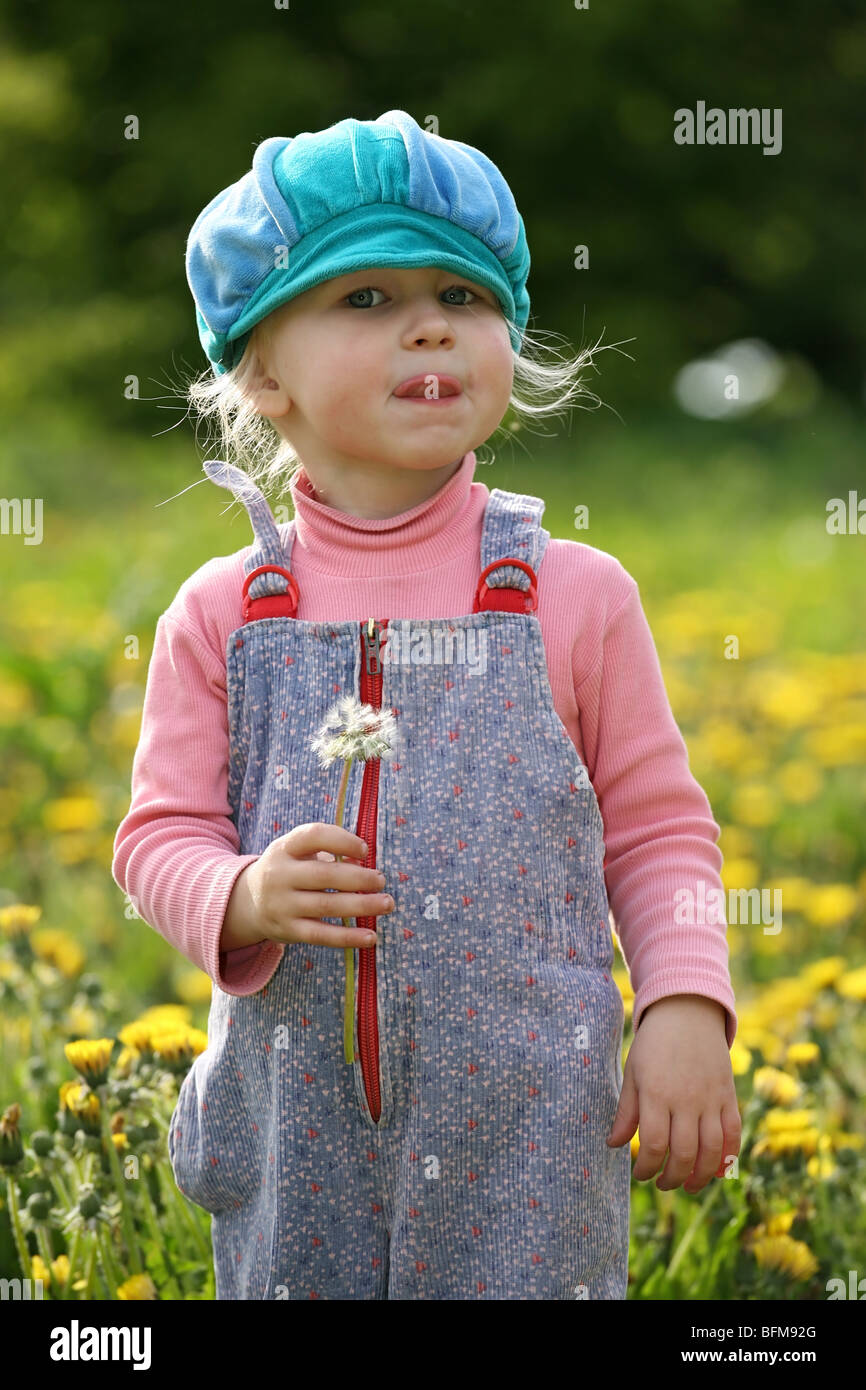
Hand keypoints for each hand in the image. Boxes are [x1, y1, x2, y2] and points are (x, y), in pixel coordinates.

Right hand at [220, 823, 394, 951]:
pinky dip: (348, 937)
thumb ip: (328, 851)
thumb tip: (364, 863)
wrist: (248, 903)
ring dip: (362, 906)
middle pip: (324, 875)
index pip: (314, 836)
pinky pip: (322, 935)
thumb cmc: (288, 871)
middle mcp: (279, 875)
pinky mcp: (288, 931)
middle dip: (359, 878)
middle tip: (381, 880)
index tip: (365, 850)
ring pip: (327, 906)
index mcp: (284, 848)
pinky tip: (372, 937)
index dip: (342, 840)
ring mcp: (282, 905)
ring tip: (387, 904)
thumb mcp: (298, 853)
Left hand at [605, 994, 740, 1193]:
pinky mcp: (728, 1096)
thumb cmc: (654, 1044)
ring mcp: (711, 1099)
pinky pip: (732, 1134)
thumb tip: (612, 1144)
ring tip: (688, 1185)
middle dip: (672, 1178)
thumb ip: (626, 1112)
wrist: (688, 1012)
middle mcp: (686, 1099)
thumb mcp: (633, 1072)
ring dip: (700, 1176)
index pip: (653, 1144)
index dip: (646, 1167)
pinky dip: (727, 1157)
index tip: (640, 1173)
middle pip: (683, 1153)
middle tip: (663, 1183)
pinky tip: (715, 1171)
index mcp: (656, 1093)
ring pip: (711, 1150)